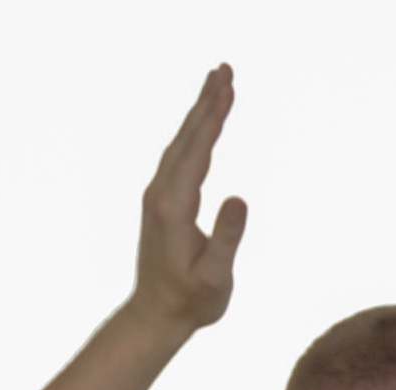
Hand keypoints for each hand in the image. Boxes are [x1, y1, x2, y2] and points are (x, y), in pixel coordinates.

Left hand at [130, 65, 246, 335]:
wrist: (156, 314)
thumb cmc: (191, 301)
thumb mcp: (215, 276)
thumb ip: (226, 237)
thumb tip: (239, 198)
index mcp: (173, 205)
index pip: (197, 150)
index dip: (213, 117)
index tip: (228, 87)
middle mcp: (160, 192)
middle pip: (186, 136)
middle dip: (206, 101)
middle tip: (224, 69)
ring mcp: (158, 195)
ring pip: (181, 143)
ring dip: (200, 113)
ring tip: (218, 87)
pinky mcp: (162, 201)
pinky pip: (180, 156)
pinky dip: (194, 134)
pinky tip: (202, 127)